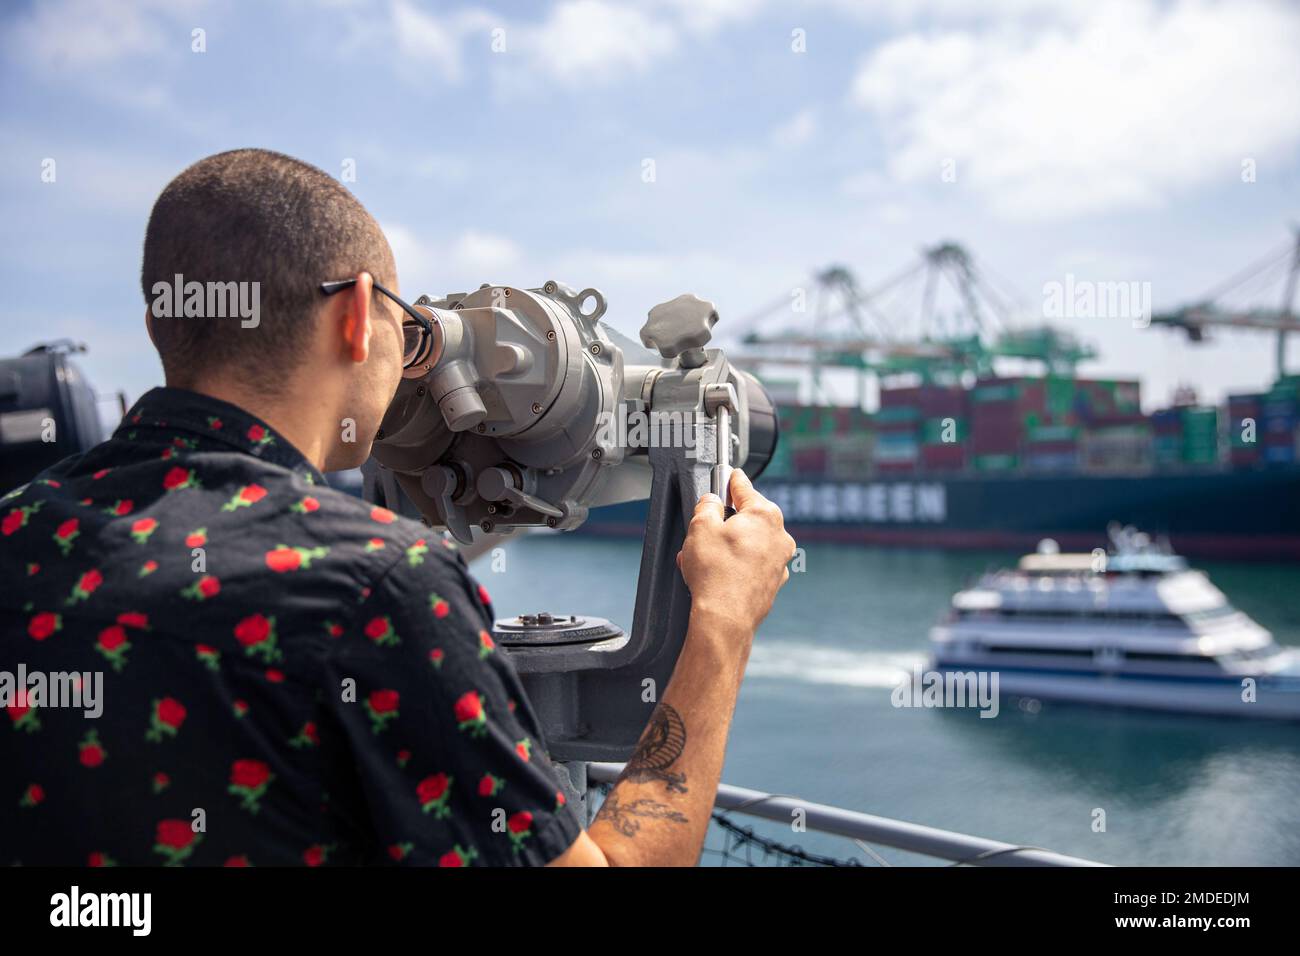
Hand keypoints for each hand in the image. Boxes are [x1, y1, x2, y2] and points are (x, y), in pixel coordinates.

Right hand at [676, 469, 796, 635]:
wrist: (725, 619)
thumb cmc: (716, 575)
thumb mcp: (700, 526)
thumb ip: (707, 505)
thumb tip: (712, 502)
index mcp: (765, 515)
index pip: (744, 487)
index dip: (730, 479)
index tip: (729, 474)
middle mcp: (779, 536)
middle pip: (748, 517)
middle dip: (725, 521)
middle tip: (704, 530)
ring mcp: (779, 561)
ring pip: (749, 542)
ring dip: (728, 545)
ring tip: (704, 558)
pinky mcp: (772, 582)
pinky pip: (752, 564)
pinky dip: (736, 564)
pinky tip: (716, 574)